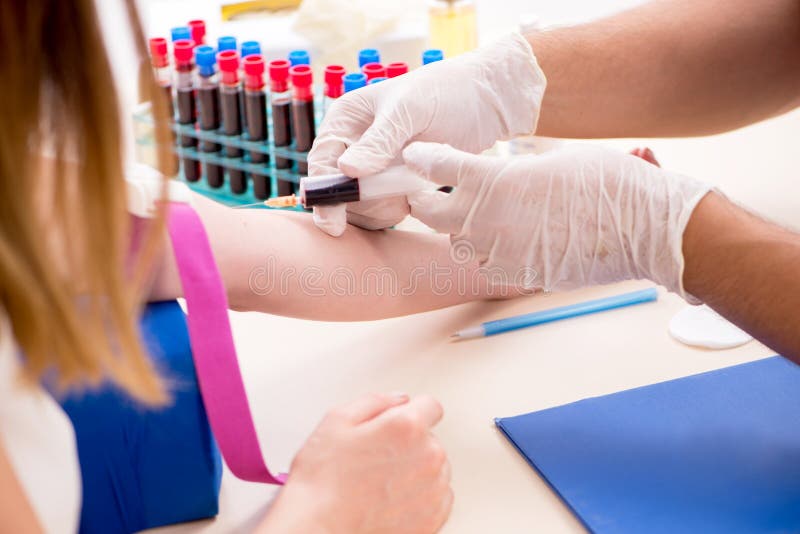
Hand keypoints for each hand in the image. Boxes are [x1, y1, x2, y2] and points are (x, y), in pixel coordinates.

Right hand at [260, 393, 451, 533]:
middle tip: (376, 458)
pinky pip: (438, 499)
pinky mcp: (433, 520)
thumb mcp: (337, 420)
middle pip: (431, 439)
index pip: (431, 406)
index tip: (400, 422)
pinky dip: (420, 498)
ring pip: (436, 469)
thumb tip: (398, 400)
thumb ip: (375, 401)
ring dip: (417, 471)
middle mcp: (428, 457)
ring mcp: (434, 491)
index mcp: (407, 427)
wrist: (317, 528)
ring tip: (380, 483)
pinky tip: (391, 501)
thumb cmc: (322, 481)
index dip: (411, 412)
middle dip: (409, 444)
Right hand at [309, 32, 546, 235]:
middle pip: (338, 192)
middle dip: (363, 203)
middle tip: (396, 201)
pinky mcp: (395, 185)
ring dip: (383, 209)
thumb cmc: (445, 92)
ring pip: (361, 206)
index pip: (321, 163)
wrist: (484, 102)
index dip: (324, 194)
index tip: (332, 222)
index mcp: (346, 121)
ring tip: (413, 190)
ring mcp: (375, 168)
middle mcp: (354, 146)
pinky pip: (384, 210)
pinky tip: (419, 194)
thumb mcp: (410, 110)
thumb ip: (379, 140)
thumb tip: (347, 170)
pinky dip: (398, 210)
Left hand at [404, 143, 711, 300]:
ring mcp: (497, 253)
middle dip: (425, 201)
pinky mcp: (516, 276)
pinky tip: (508, 240)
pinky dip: (489, 252)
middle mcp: (484, 219)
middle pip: (428, 213)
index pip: (436, 166)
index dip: (422, 157)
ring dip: (459, 230)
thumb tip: (500, 171)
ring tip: (479, 216)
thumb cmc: (605, 183)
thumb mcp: (552, 160)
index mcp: (491, 180)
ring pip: (456, 243)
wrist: (642, 228)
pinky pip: (487, 264)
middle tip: (431, 192)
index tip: (416, 155)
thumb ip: (513, 168)